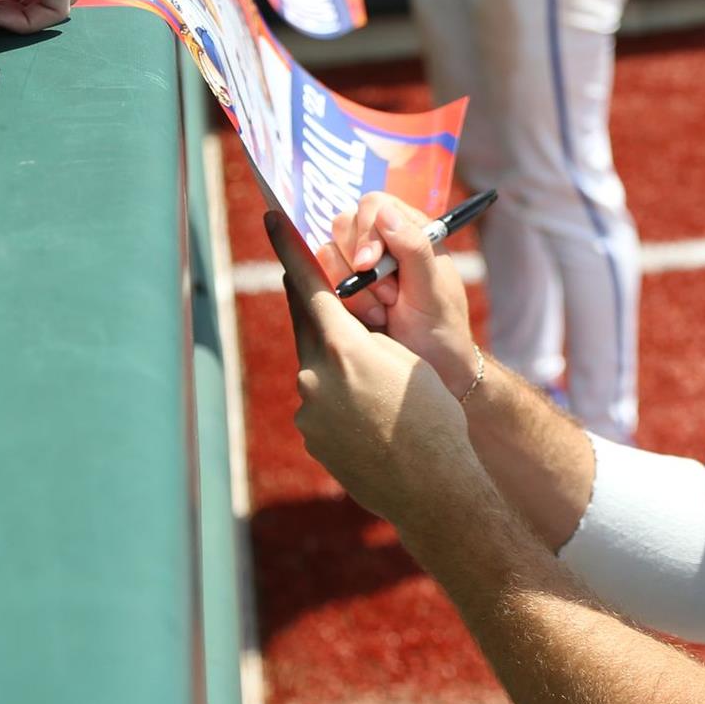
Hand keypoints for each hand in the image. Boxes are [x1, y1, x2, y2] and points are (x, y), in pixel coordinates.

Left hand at [267, 210, 481, 524]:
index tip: (271, 216)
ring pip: (316, 367)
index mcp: (342, 346)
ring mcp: (308, 409)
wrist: (433, 487)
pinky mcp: (311, 436)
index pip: (308, 284)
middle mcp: (314, 375)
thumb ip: (363, 336)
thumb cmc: (432, 412)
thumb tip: (336, 333)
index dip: (289, 247)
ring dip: (338, 364)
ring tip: (379, 385)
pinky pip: (320, 402)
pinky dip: (341, 399)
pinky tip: (372, 416)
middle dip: (316, 305)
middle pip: (307, 325)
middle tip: (319, 282)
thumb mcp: (405, 357)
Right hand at [317, 191, 481, 397]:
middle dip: (359, 263)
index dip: (367, 229)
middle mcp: (383, 241)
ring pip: (328, 252)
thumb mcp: (432, 289)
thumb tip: (384, 211)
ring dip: (354, 287)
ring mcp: (359, 264)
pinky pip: (319, 279)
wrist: (430, 368)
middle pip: (344, 224)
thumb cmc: (440, 327)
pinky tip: (370, 318)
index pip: (373, 205)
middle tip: (389, 296)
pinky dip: (343, 301)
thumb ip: (413, 247)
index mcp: (411, 231)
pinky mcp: (342, 286)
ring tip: (384, 311)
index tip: (371, 263)